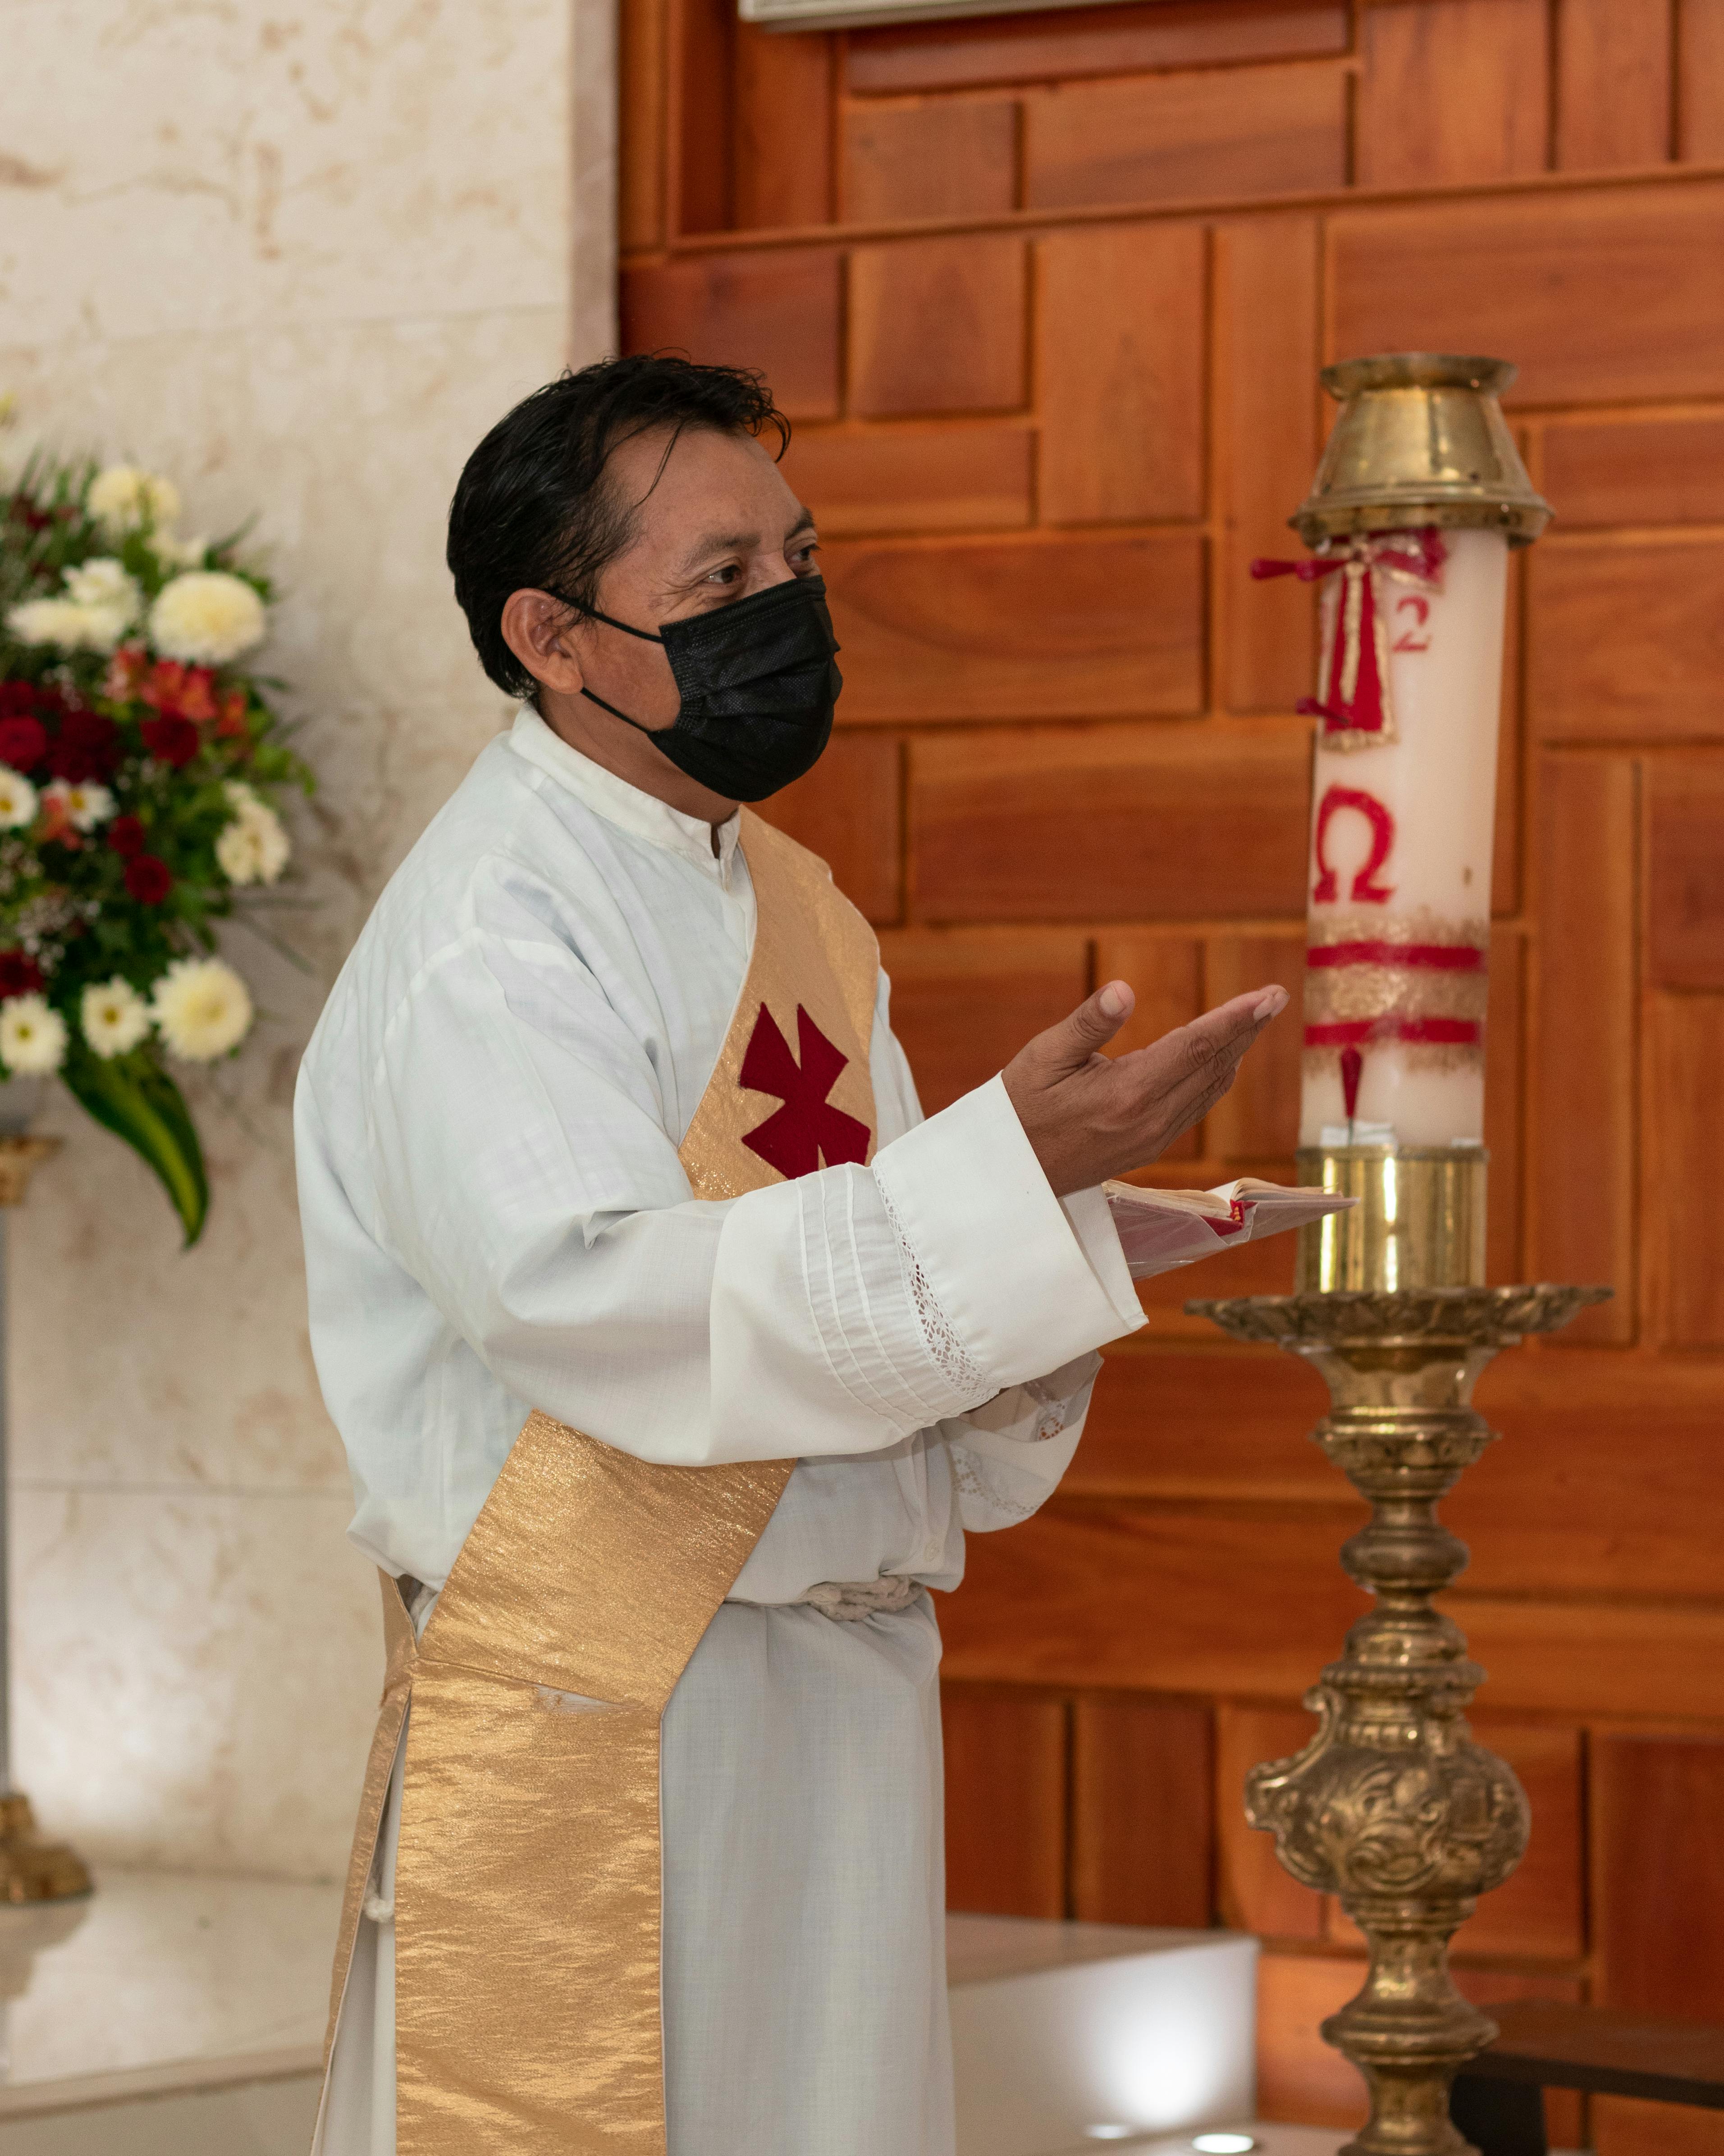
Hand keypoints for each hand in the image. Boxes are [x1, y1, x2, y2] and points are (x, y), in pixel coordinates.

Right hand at [1002, 979, 1289, 1196]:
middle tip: (1276, 997)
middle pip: (1214, 1066)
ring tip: (1255, 1019)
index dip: (1237, 1018)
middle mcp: (1150, 1120)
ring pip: (1210, 1088)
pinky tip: (1222, 1058)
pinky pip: (1196, 1106)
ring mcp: (1153, 1138)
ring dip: (1235, 1051)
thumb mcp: (1042, 1057)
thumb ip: (1087, 1023)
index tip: (1270, 996)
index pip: (1197, 1047)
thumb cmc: (1019, 1106)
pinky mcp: (1149, 1146)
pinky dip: (1216, 1076)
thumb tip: (1124, 989)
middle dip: (1247, 1029)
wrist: (1009, 1172)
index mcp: (1127, 1094)